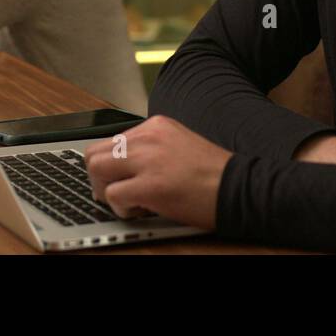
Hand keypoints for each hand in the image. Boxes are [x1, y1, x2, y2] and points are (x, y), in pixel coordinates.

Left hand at [83, 115, 230, 228]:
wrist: (241, 187)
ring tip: (128, 201)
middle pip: (94, 152)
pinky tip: (141, 210)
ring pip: (96, 168)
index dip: (110, 165)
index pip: (110, 140)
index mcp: (156, 125)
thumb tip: (124, 166)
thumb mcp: (180, 144)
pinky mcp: (151, 185)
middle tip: (115, 193)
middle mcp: (149, 136)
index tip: (121, 179)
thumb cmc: (214, 174)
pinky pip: (112, 194)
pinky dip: (120, 207)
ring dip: (105, 190)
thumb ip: (153, 149)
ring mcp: (149, 159)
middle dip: (99, 177)